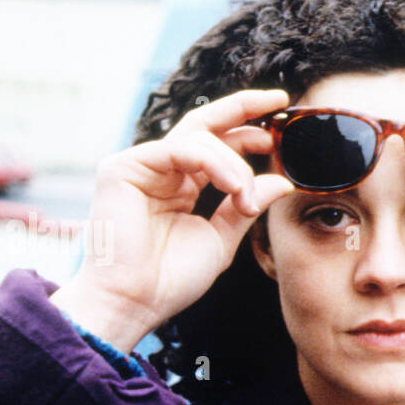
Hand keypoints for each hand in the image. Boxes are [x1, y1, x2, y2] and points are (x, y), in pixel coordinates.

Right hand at [49, 88, 294, 352]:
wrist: (135, 302)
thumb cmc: (171, 278)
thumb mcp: (221, 239)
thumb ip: (246, 206)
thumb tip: (281, 181)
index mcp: (182, 186)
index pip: (217, 145)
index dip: (248, 131)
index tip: (280, 126)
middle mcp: (162, 170)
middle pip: (205, 124)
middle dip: (243, 108)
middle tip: (278, 101)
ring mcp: (141, 166)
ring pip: (199, 139)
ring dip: (234, 164)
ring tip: (245, 194)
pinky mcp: (123, 167)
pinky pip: (179, 149)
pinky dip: (213, 163)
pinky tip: (232, 186)